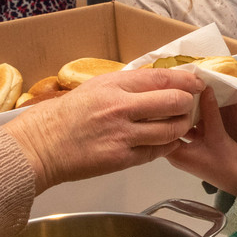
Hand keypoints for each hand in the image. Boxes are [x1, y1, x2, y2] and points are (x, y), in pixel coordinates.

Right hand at [3, 67, 203, 192]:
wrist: (40, 146)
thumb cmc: (64, 116)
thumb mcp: (94, 88)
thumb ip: (125, 85)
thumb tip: (155, 81)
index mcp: (114, 86)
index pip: (163, 78)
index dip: (186, 80)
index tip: (197, 82)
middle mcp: (121, 108)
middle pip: (174, 102)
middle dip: (187, 104)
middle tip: (188, 106)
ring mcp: (123, 135)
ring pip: (171, 129)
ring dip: (181, 127)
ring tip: (181, 125)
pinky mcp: (122, 159)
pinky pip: (157, 152)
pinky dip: (167, 146)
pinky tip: (166, 142)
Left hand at [167, 89, 236, 194]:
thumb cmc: (227, 164)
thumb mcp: (218, 134)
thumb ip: (210, 111)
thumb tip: (204, 88)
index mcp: (175, 153)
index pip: (159, 128)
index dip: (163, 110)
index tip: (167, 92)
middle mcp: (176, 153)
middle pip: (168, 127)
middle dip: (173, 109)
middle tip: (177, 89)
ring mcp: (185, 151)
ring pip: (179, 128)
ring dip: (184, 114)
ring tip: (187, 94)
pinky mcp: (195, 149)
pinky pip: (189, 131)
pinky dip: (192, 121)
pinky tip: (197, 106)